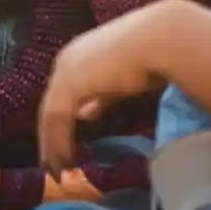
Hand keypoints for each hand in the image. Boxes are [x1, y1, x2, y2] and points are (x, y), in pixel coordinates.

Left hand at [38, 0, 180, 178]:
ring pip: (49, 116)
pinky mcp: (70, 84)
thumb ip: (100, 96)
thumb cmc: (151, 53)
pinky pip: (57, 120)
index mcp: (77, 56)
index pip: (61, 95)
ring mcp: (65, 72)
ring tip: (58, 170)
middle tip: (53, 164)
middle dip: (50, 137)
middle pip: (50, 106)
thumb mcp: (120, 79)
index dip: (60, 123)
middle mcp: (66, 61)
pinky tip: (65, 161)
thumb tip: (85, 114)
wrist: (160, 39)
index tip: (64, 146)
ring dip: (52, 145)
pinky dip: (59, 143)